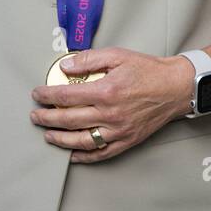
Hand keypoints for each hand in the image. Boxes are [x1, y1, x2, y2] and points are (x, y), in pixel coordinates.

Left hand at [29, 47, 194, 162]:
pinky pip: (102, 152)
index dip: (47, 96)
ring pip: (82, 140)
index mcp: (106, 91)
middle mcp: (110, 113)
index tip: (38, 94)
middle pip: (69, 120)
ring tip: (48, 135)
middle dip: (47, 119)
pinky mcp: (127, 140)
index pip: (66, 96)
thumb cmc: (149, 70)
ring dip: (61, 139)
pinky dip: (85, 156)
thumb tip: (66, 66)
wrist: (175, 87)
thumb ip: (89, 60)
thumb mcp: (117, 55)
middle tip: (35, 116)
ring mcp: (119, 129)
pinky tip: (73, 154)